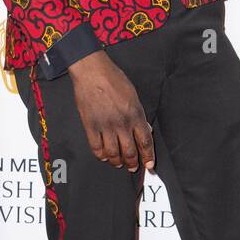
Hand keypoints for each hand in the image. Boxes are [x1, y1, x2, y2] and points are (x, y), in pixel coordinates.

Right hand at [68, 52, 154, 170]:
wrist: (92, 71)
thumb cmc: (113, 79)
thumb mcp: (133, 95)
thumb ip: (139, 114)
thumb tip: (143, 129)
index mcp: (135, 114)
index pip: (145, 142)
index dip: (148, 157)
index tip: (149, 165)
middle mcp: (121, 123)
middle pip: (130, 151)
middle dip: (133, 163)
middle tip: (133, 167)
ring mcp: (105, 126)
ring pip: (113, 153)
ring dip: (117, 162)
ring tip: (118, 163)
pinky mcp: (90, 125)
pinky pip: (96, 147)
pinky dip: (100, 155)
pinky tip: (103, 156)